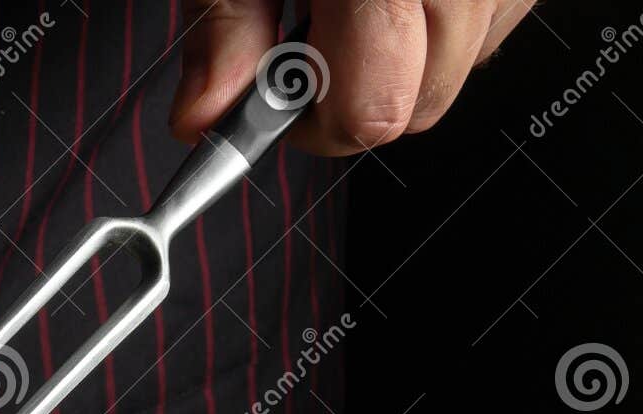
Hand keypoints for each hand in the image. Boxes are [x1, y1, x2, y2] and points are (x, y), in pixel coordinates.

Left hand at [169, 1, 534, 153]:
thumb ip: (225, 27)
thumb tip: (203, 118)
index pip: (370, 111)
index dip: (304, 125)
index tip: (265, 102)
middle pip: (414, 109)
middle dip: (348, 99)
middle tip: (302, 47)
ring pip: (456, 77)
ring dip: (395, 63)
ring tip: (350, 5)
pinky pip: (487, 34)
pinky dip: (435, 30)